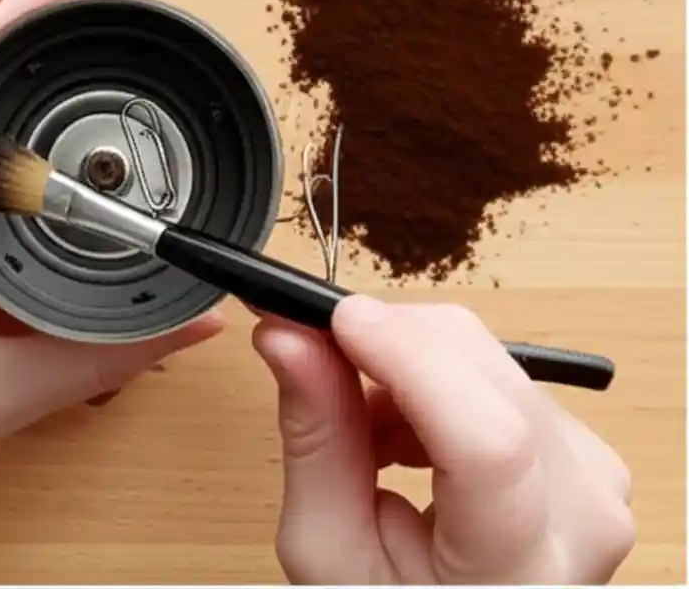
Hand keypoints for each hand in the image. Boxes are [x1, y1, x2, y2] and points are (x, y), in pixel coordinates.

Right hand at [253, 295, 632, 583]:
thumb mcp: (326, 548)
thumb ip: (315, 441)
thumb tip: (288, 335)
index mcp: (518, 568)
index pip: (488, 442)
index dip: (410, 360)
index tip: (334, 319)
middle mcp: (581, 511)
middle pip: (487, 375)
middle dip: (386, 345)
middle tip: (308, 350)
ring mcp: (594, 472)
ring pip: (488, 357)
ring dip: (404, 371)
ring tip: (362, 437)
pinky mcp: (585, 445)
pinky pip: (501, 371)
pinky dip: (434, 383)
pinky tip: (402, 437)